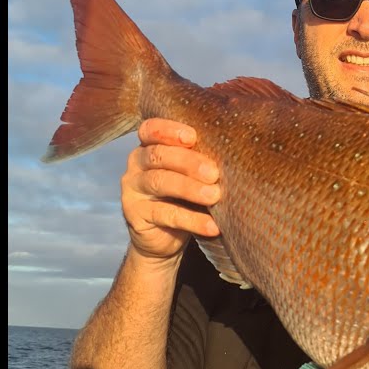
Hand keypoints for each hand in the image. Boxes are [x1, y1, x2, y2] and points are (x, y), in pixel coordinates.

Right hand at [122, 118, 221, 259]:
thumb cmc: (183, 198)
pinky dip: (191, 220)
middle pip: (158, 155)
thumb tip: (236, 155)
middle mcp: (136, 164)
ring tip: (214, 196)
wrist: (164, 238)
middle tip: (213, 174)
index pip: (151, 130)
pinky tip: (211, 226)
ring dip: (189, 188)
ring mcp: (132, 189)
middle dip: (188, 162)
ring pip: (159, 182)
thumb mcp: (190, 176)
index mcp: (149, 146)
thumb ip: (201, 161)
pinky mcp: (135, 214)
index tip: (193, 137)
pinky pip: (164, 214)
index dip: (169, 130)